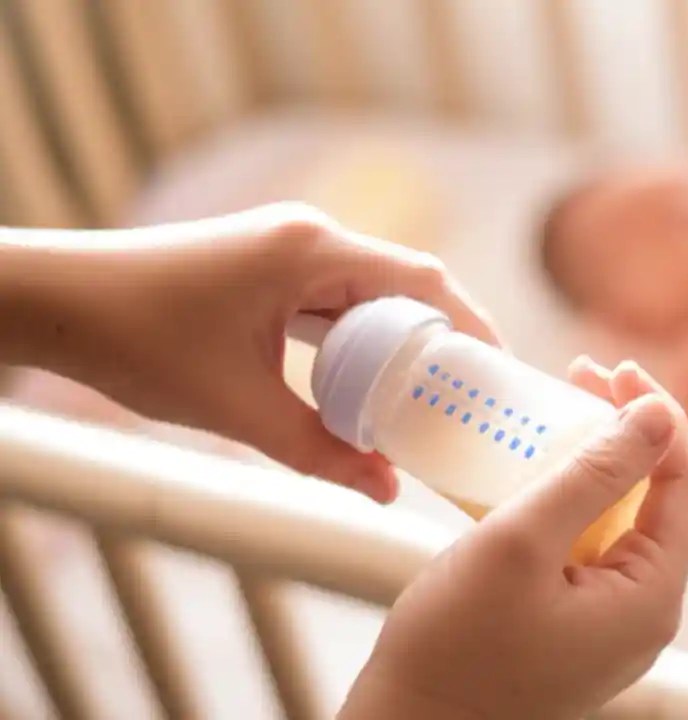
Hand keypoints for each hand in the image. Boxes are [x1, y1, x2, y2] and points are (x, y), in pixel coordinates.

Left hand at [0, 203, 497, 501]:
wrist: (53, 302)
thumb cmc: (136, 340)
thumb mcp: (237, 406)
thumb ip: (319, 451)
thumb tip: (387, 490)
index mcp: (312, 251)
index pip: (423, 279)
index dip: (471, 324)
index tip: (500, 372)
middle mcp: (308, 237)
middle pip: (405, 284)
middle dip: (443, 340)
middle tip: (470, 398)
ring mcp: (286, 248)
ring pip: (370, 293)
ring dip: (398, 341)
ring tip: (428, 397)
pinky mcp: (266, 267)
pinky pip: (334, 299)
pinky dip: (358, 338)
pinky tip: (365, 382)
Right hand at [340, 360, 687, 719]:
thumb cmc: (454, 647)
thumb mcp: (522, 541)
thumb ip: (595, 474)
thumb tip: (659, 415)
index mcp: (651, 597)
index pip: (685, 484)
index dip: (657, 417)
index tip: (614, 368)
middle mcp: (643, 614)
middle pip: (656, 499)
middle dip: (623, 431)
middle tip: (580, 376)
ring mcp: (608, 625)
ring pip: (618, 521)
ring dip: (591, 462)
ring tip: (558, 408)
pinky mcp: (572, 627)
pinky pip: (585, 548)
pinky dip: (565, 502)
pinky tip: (532, 470)